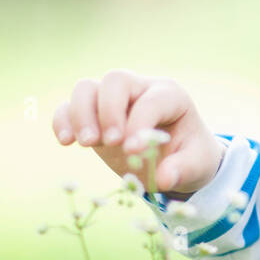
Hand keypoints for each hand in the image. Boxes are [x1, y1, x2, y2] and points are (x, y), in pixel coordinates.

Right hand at [51, 69, 226, 194]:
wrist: (176, 157)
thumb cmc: (189, 155)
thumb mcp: (197, 164)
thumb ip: (183, 169)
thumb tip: (164, 179)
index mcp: (170, 95)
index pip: (151, 100)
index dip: (140, 124)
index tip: (134, 151)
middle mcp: (140, 89)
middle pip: (115, 80)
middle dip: (109, 111)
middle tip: (111, 143)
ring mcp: (113, 100)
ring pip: (86, 87)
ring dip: (81, 114)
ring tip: (87, 144)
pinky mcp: (92, 115)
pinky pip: (68, 106)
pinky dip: (62, 121)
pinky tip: (66, 142)